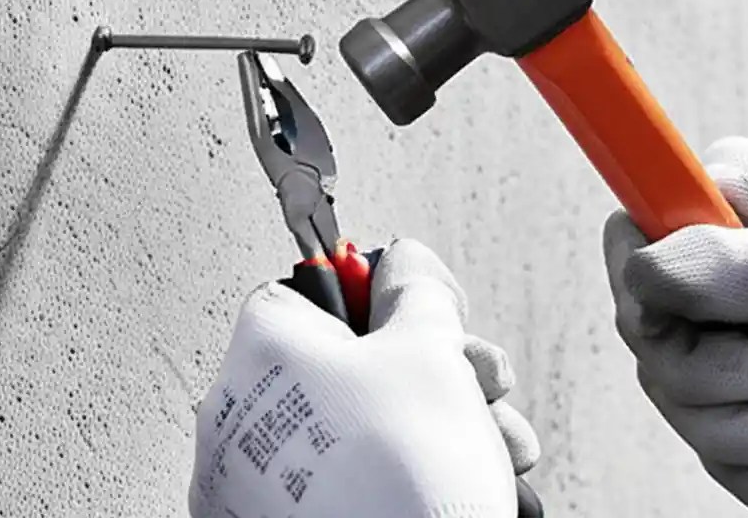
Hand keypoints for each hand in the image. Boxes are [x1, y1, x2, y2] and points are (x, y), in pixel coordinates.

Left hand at [189, 239, 539, 517]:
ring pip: (373, 424)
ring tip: (500, 447)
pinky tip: (478, 482)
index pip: (316, 289)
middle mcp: (247, 416)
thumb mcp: (428, 349)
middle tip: (484, 384)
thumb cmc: (401, 472)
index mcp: (263, 349)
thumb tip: (406, 265)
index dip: (383, 291)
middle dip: (444, 368)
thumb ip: (417, 291)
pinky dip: (416, 474)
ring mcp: (265, 482)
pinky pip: (359, 479)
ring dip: (452, 422)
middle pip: (358, 361)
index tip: (429, 310)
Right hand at [603, 136, 747, 511]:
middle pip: (646, 326)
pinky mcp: (734, 366)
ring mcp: (720, 313)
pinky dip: (734, 452)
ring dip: (726, 425)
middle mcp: (708, 252)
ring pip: (670, 383)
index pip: (632, 235)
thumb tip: (640, 274)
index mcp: (723, 195)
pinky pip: (702, 418)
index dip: (641, 295)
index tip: (675, 331)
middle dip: (701, 377)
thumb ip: (725, 264)